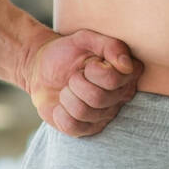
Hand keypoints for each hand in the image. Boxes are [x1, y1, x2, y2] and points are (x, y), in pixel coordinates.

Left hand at [23, 28, 143, 137]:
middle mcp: (120, 97)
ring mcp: (104, 115)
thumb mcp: (86, 39)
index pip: (114, 79)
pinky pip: (72, 127)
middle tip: (74, 76)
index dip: (94, 71)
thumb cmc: (68, 52)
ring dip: (67, 96)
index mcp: (127, 74)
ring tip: (67, 89)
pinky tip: (62, 105)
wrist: (42, 68)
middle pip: (98, 98)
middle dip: (76, 83)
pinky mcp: (86, 129)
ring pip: (83, 113)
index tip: (88, 64)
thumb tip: (127, 65)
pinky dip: (60, 113)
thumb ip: (110, 46)